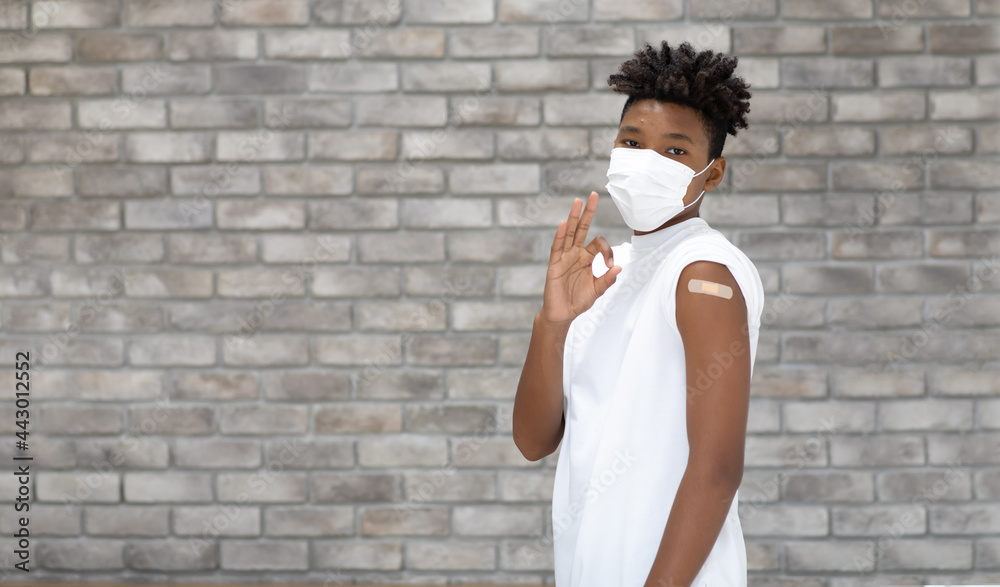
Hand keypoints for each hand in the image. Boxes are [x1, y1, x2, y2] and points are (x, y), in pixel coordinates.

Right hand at [539, 191, 621, 324]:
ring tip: (578, 201)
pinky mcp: (554, 265)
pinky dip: (559, 236)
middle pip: (582, 228)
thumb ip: (607, 279)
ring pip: (569, 233)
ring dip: (573, 217)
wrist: (562, 314)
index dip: (608, 251)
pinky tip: (562, 224)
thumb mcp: (597, 290)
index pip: (599, 243)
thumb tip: (619, 267)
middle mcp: (575, 254)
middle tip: (593, 195)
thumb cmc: (578, 301)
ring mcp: (564, 258)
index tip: (610, 264)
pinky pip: (557, 248)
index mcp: (587, 258)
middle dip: (588, 212)